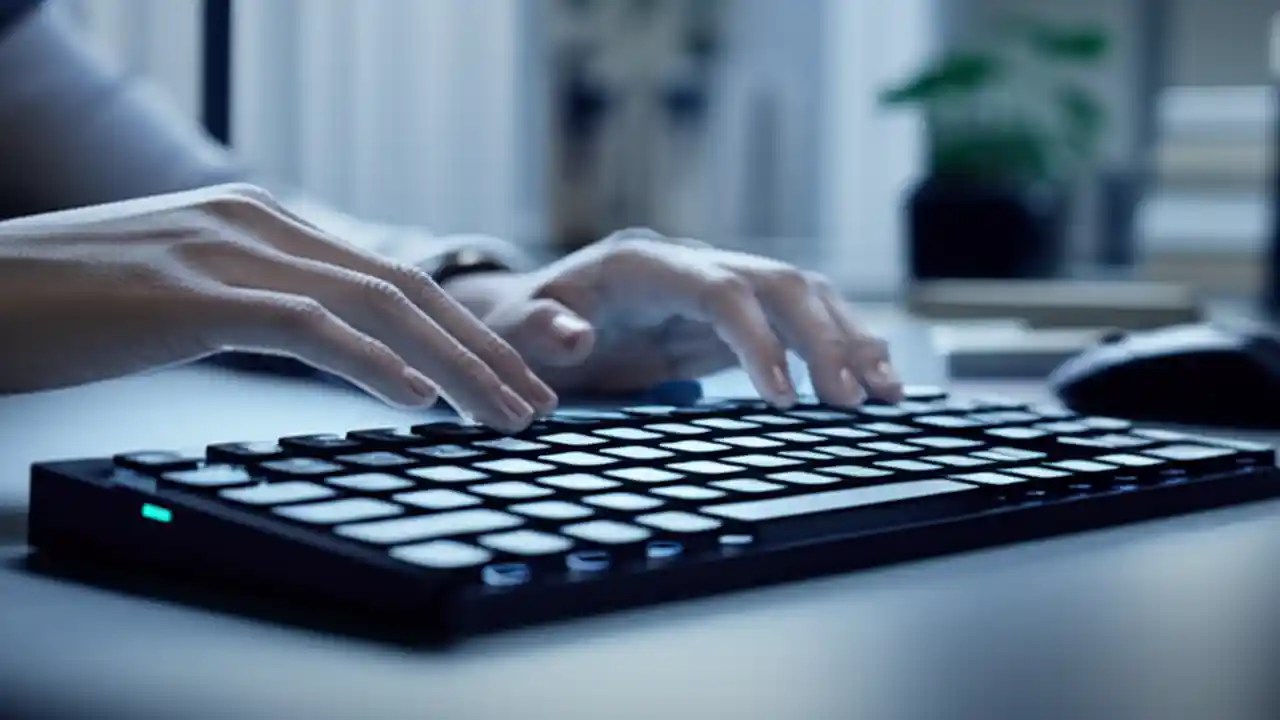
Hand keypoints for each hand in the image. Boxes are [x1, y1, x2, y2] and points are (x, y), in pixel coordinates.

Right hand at [0, 184, 555, 430]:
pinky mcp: (196, 294)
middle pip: (404, 289)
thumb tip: (325, 340)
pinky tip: (415, 399)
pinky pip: (308, 327)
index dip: (461, 331)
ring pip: (376, 307)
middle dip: (482, 351)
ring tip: (502, 413)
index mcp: (262, 222)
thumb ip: (256, 300)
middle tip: (535, 402)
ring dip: (453, 366)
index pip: (390, 277)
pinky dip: (372, 363)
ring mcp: (230, 252)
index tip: (507, 378)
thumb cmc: (69, 305)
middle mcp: (259, 225)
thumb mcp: (183, 292)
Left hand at [444, 228, 902, 407]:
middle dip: (824, 340)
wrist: (536, 313)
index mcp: (644, 263)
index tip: (784, 399)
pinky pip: (799, 322)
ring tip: (886, 394)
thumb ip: (540, 330)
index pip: (720, 290)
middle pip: (780, 285)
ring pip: (804, 297)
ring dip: (848, 341)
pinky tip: (874, 379)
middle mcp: (694, 264)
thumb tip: (576, 338)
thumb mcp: (515, 326)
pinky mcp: (736, 315)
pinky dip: (838, 347)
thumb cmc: (525, 322)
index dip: (758, 340)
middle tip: (853, 402)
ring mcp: (721, 286)